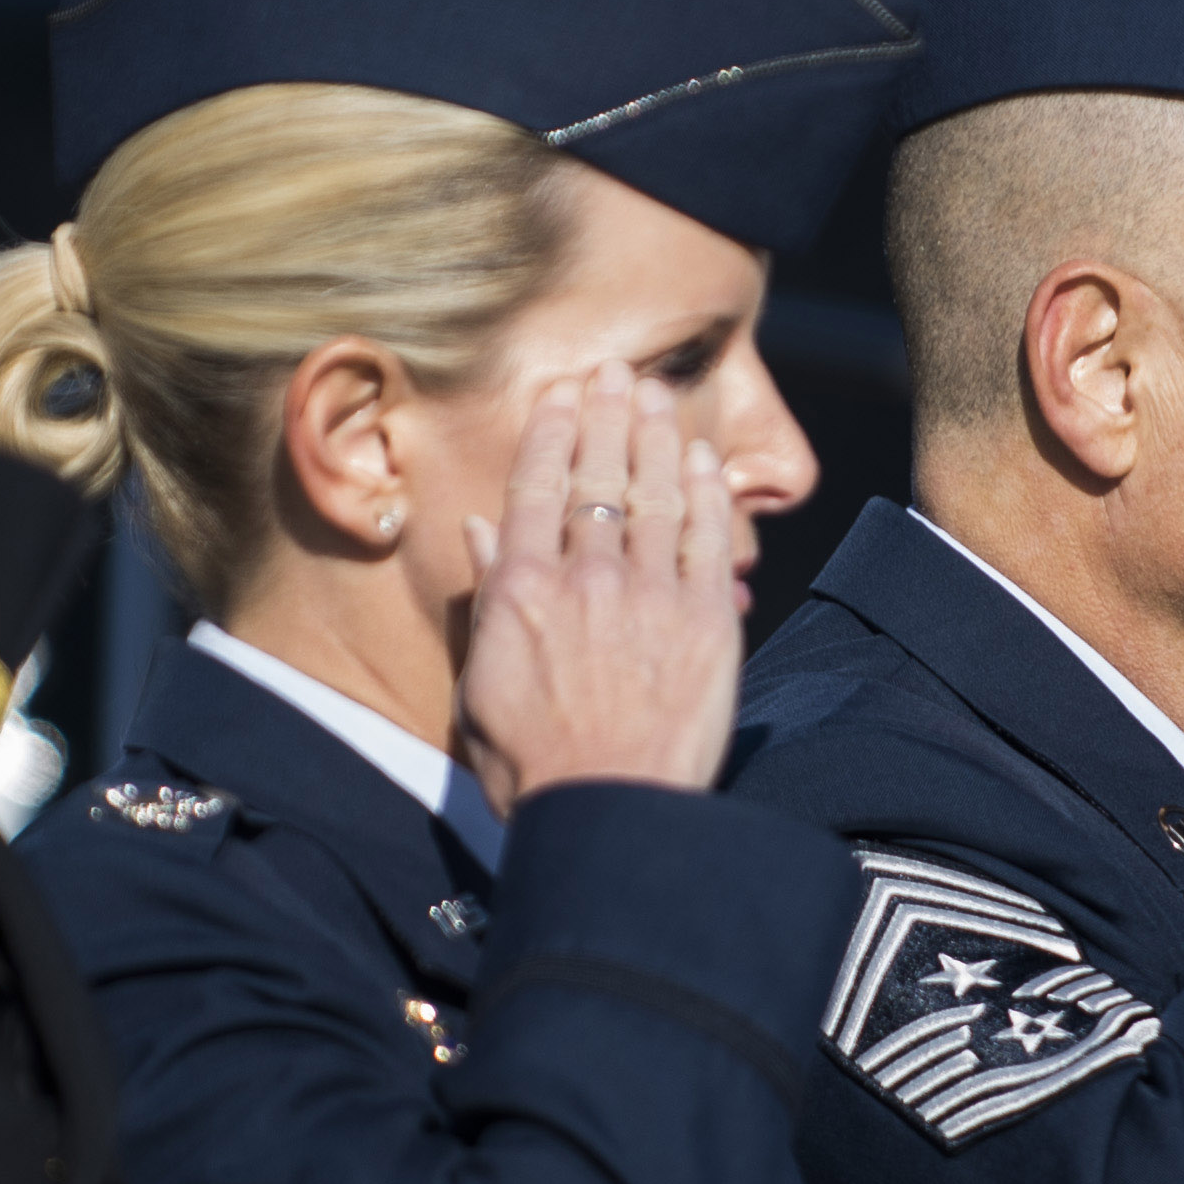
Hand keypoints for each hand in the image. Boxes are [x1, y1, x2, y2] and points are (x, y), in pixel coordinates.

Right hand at [452, 363, 748, 806]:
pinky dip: (706, 493)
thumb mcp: (479, 684)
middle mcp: (585, 578)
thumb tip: (476, 532)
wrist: (608, 811)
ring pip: (656, 495)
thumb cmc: (533, 763)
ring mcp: (651, 595)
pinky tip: (703, 461)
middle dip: (607, 416)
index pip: (535, 488)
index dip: (551, 432)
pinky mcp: (707, 622)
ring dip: (657, 437)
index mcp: (522, 591)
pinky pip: (708, 539)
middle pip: (599, 477)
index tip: (562, 394)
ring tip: (658, 396)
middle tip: (618, 372)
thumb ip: (482, 600)